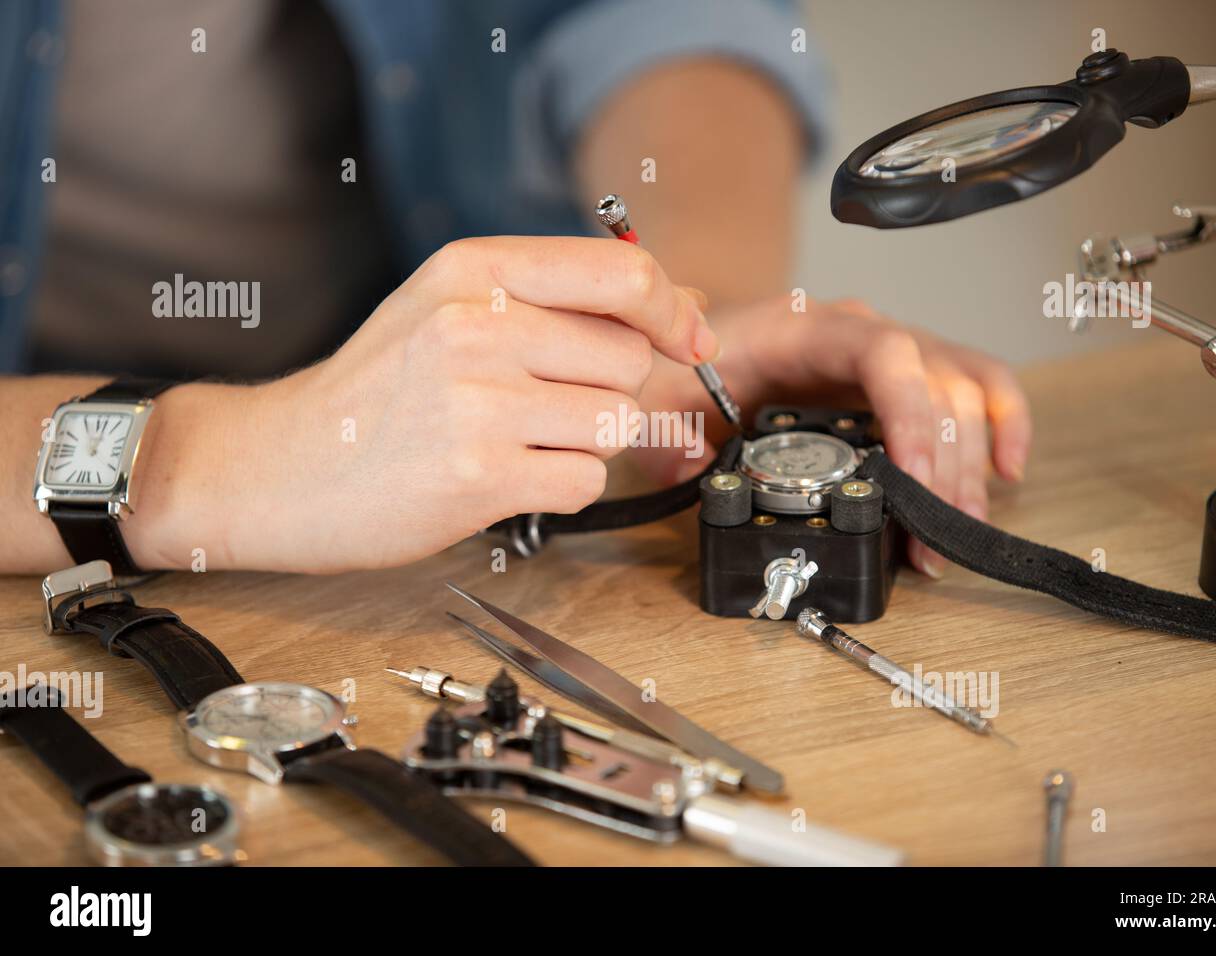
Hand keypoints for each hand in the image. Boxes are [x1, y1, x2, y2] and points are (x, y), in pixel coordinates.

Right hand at [130, 236, 715, 571]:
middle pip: (631, 358)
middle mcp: (477, 323)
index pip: (624, 270)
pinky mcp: (480, 474)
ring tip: (517, 442)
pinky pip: (587, 479)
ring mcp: (478, 400)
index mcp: (474, 269)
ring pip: (617, 422)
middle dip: (613, 393)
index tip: (690, 340)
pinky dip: (562, 486)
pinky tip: (506, 477)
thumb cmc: (375, 393)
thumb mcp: (454, 310)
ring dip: (585, 443)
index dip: (674, 311)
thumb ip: (564, 300)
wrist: (278, 467)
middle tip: (551, 410)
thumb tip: (685, 304)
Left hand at [632, 296, 1031, 577]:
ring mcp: (890, 355)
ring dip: (971, 465)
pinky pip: (976, 387)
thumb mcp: (661, 397)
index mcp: (806, 328)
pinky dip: (1004, 423)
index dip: (908, 411)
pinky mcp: (904, 382)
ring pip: (963, 393)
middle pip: (936, 383)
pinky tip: (1009, 471)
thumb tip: (695, 460)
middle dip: (944, 467)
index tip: (911, 474)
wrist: (693, 352)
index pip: (883, 353)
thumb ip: (668, 427)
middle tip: (933, 538)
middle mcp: (861, 333)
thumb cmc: (685, 366)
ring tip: (958, 530)